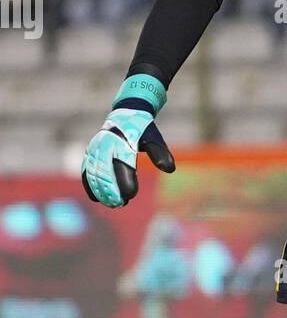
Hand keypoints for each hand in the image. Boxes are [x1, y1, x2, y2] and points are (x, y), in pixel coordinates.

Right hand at [81, 75, 174, 207]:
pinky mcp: (90, 152)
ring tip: (112, 203)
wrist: (126, 113)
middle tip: (120, 204)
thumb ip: (160, 153)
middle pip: (106, 172)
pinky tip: (96, 197)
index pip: (123, 164)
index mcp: (124, 140)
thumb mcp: (153, 138)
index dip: (125, 181)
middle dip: (111, 190)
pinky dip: (90, 184)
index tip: (130, 195)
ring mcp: (96, 147)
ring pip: (94, 173)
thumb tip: (169, 168)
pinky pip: (87, 170)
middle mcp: (107, 144)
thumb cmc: (142, 129)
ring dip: (101, 190)